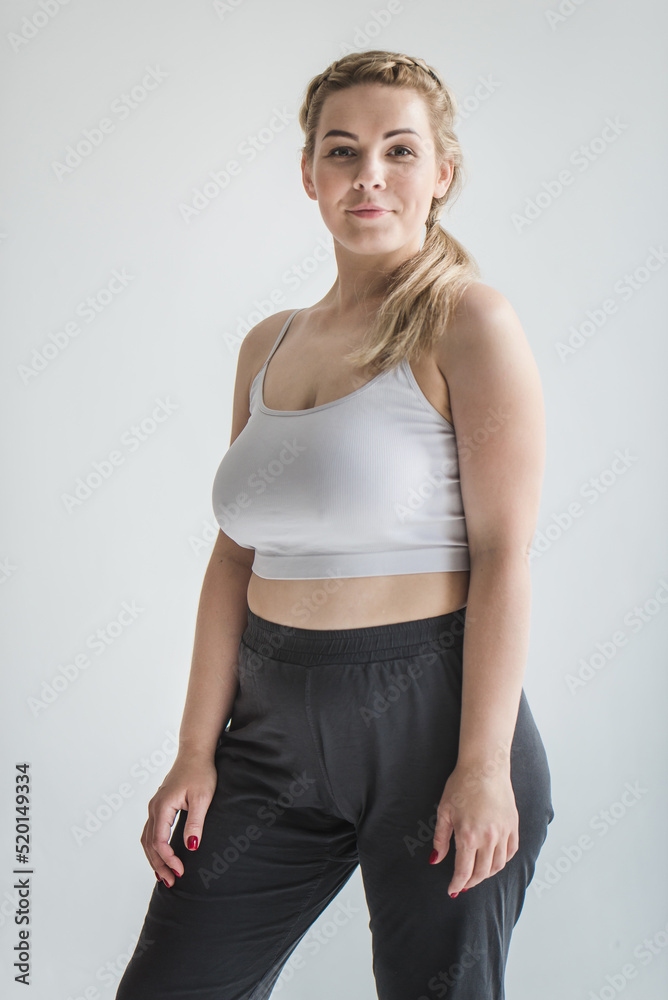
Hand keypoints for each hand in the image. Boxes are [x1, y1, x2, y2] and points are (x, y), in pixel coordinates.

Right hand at [141, 750, 217, 886]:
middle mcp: (154, 807)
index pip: (159, 842)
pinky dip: (153, 847)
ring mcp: (155, 806)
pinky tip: (162, 856)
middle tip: (170, 882)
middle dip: (159, 865)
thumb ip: (195, 822)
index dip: (168, 860)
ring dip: (154, 858)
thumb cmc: (201, 772)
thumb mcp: (202, 798)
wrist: (195, 752)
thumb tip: (191, 847)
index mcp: (162, 806)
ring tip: (164, 876)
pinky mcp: (159, 805)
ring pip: (147, 839)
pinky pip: (151, 831)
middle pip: (149, 844)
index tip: (180, 871)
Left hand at [430, 763, 518, 896]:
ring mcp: (503, 833)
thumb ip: (440, 839)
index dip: (457, 884)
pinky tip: (493, 860)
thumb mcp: (444, 811)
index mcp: (468, 836)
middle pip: (482, 873)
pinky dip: (502, 861)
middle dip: (471, 882)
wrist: (485, 766)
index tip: (452, 890)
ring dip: (486, 874)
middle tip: (463, 885)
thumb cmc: (461, 785)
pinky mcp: (513, 826)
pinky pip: (510, 852)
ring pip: (498, 865)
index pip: (464, 871)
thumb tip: (435, 860)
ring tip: (477, 874)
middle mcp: (488, 838)